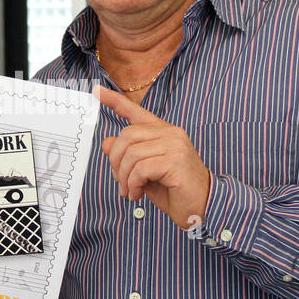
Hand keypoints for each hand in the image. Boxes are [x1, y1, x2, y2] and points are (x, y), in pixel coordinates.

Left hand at [93, 84, 210, 228]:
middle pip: (127, 136)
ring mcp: (175, 145)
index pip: (136, 111)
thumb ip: (127, 156)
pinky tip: (137, 194)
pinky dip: (133, 184)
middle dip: (116, 161)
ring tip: (129, 191)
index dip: (114, 101)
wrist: (201, 207)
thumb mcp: (144, 172)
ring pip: (132, 153)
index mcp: (163, 132)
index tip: (97, 91)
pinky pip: (141, 169)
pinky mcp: (175, 161)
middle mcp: (171, 133)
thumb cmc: (174, 190)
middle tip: (119, 182)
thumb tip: (106, 143)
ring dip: (124, 177)